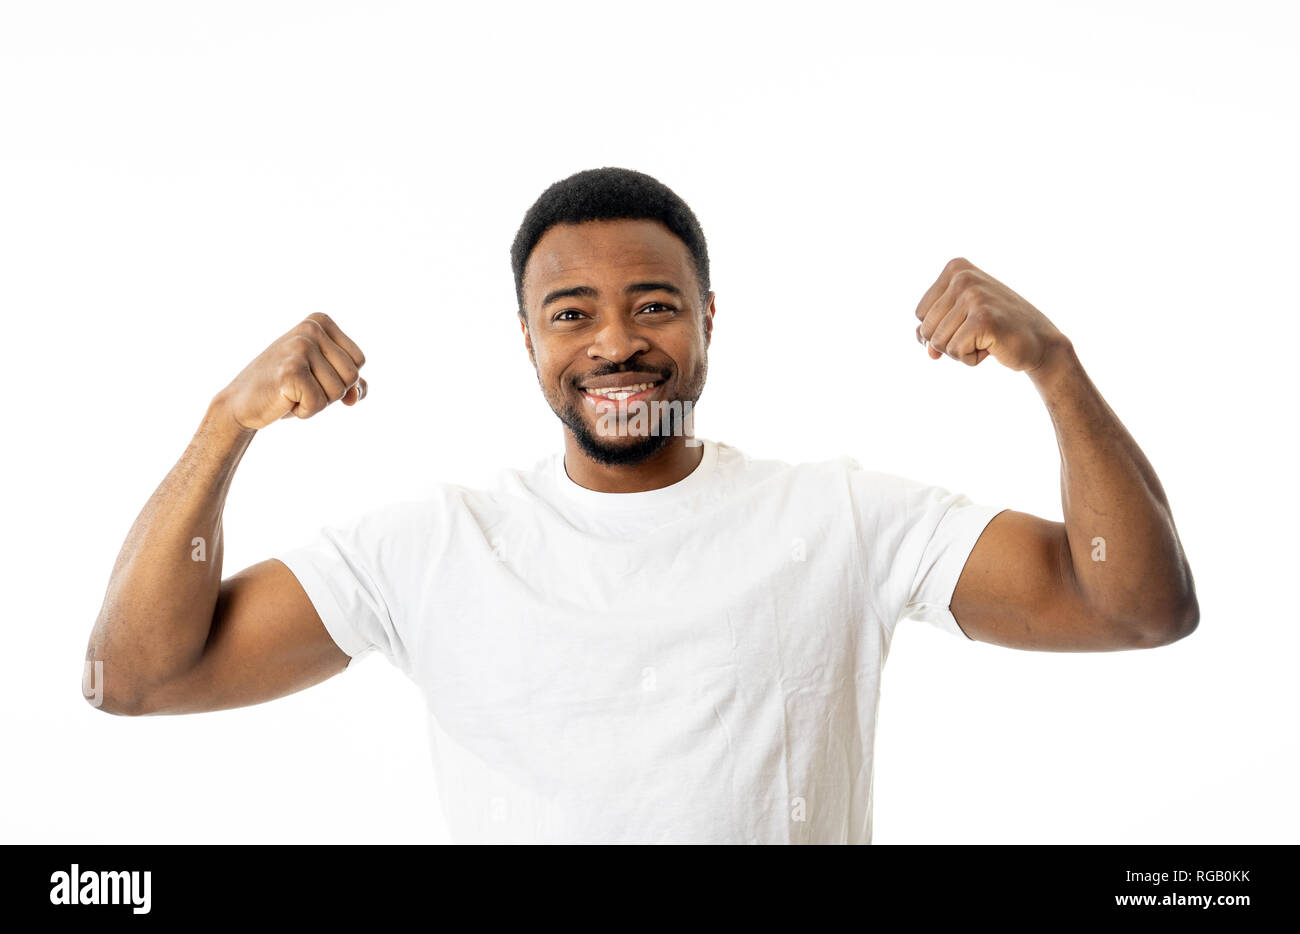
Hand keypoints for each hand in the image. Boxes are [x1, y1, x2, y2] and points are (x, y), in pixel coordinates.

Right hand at [214, 313, 367, 430]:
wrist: (240, 402)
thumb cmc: (284, 388)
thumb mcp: (321, 378)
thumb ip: (350, 382)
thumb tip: (355, 396)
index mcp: (320, 322)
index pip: (359, 361)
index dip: (339, 379)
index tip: (311, 375)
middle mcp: (311, 329)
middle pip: (352, 376)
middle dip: (330, 393)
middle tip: (300, 386)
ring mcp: (300, 347)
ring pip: (339, 392)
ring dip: (317, 403)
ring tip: (292, 392)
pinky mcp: (290, 370)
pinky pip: (319, 403)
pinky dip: (304, 411)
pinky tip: (284, 400)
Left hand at [914, 257, 1067, 371]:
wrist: (1042, 343)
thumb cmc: (1000, 329)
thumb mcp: (962, 319)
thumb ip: (935, 327)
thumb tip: (921, 341)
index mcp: (955, 268)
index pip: (920, 314)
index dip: (941, 330)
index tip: (970, 323)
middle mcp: (963, 277)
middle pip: (926, 329)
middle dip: (950, 343)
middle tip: (980, 335)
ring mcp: (973, 295)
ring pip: (937, 343)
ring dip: (961, 352)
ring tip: (987, 339)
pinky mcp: (982, 319)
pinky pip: (954, 352)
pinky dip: (971, 359)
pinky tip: (993, 348)